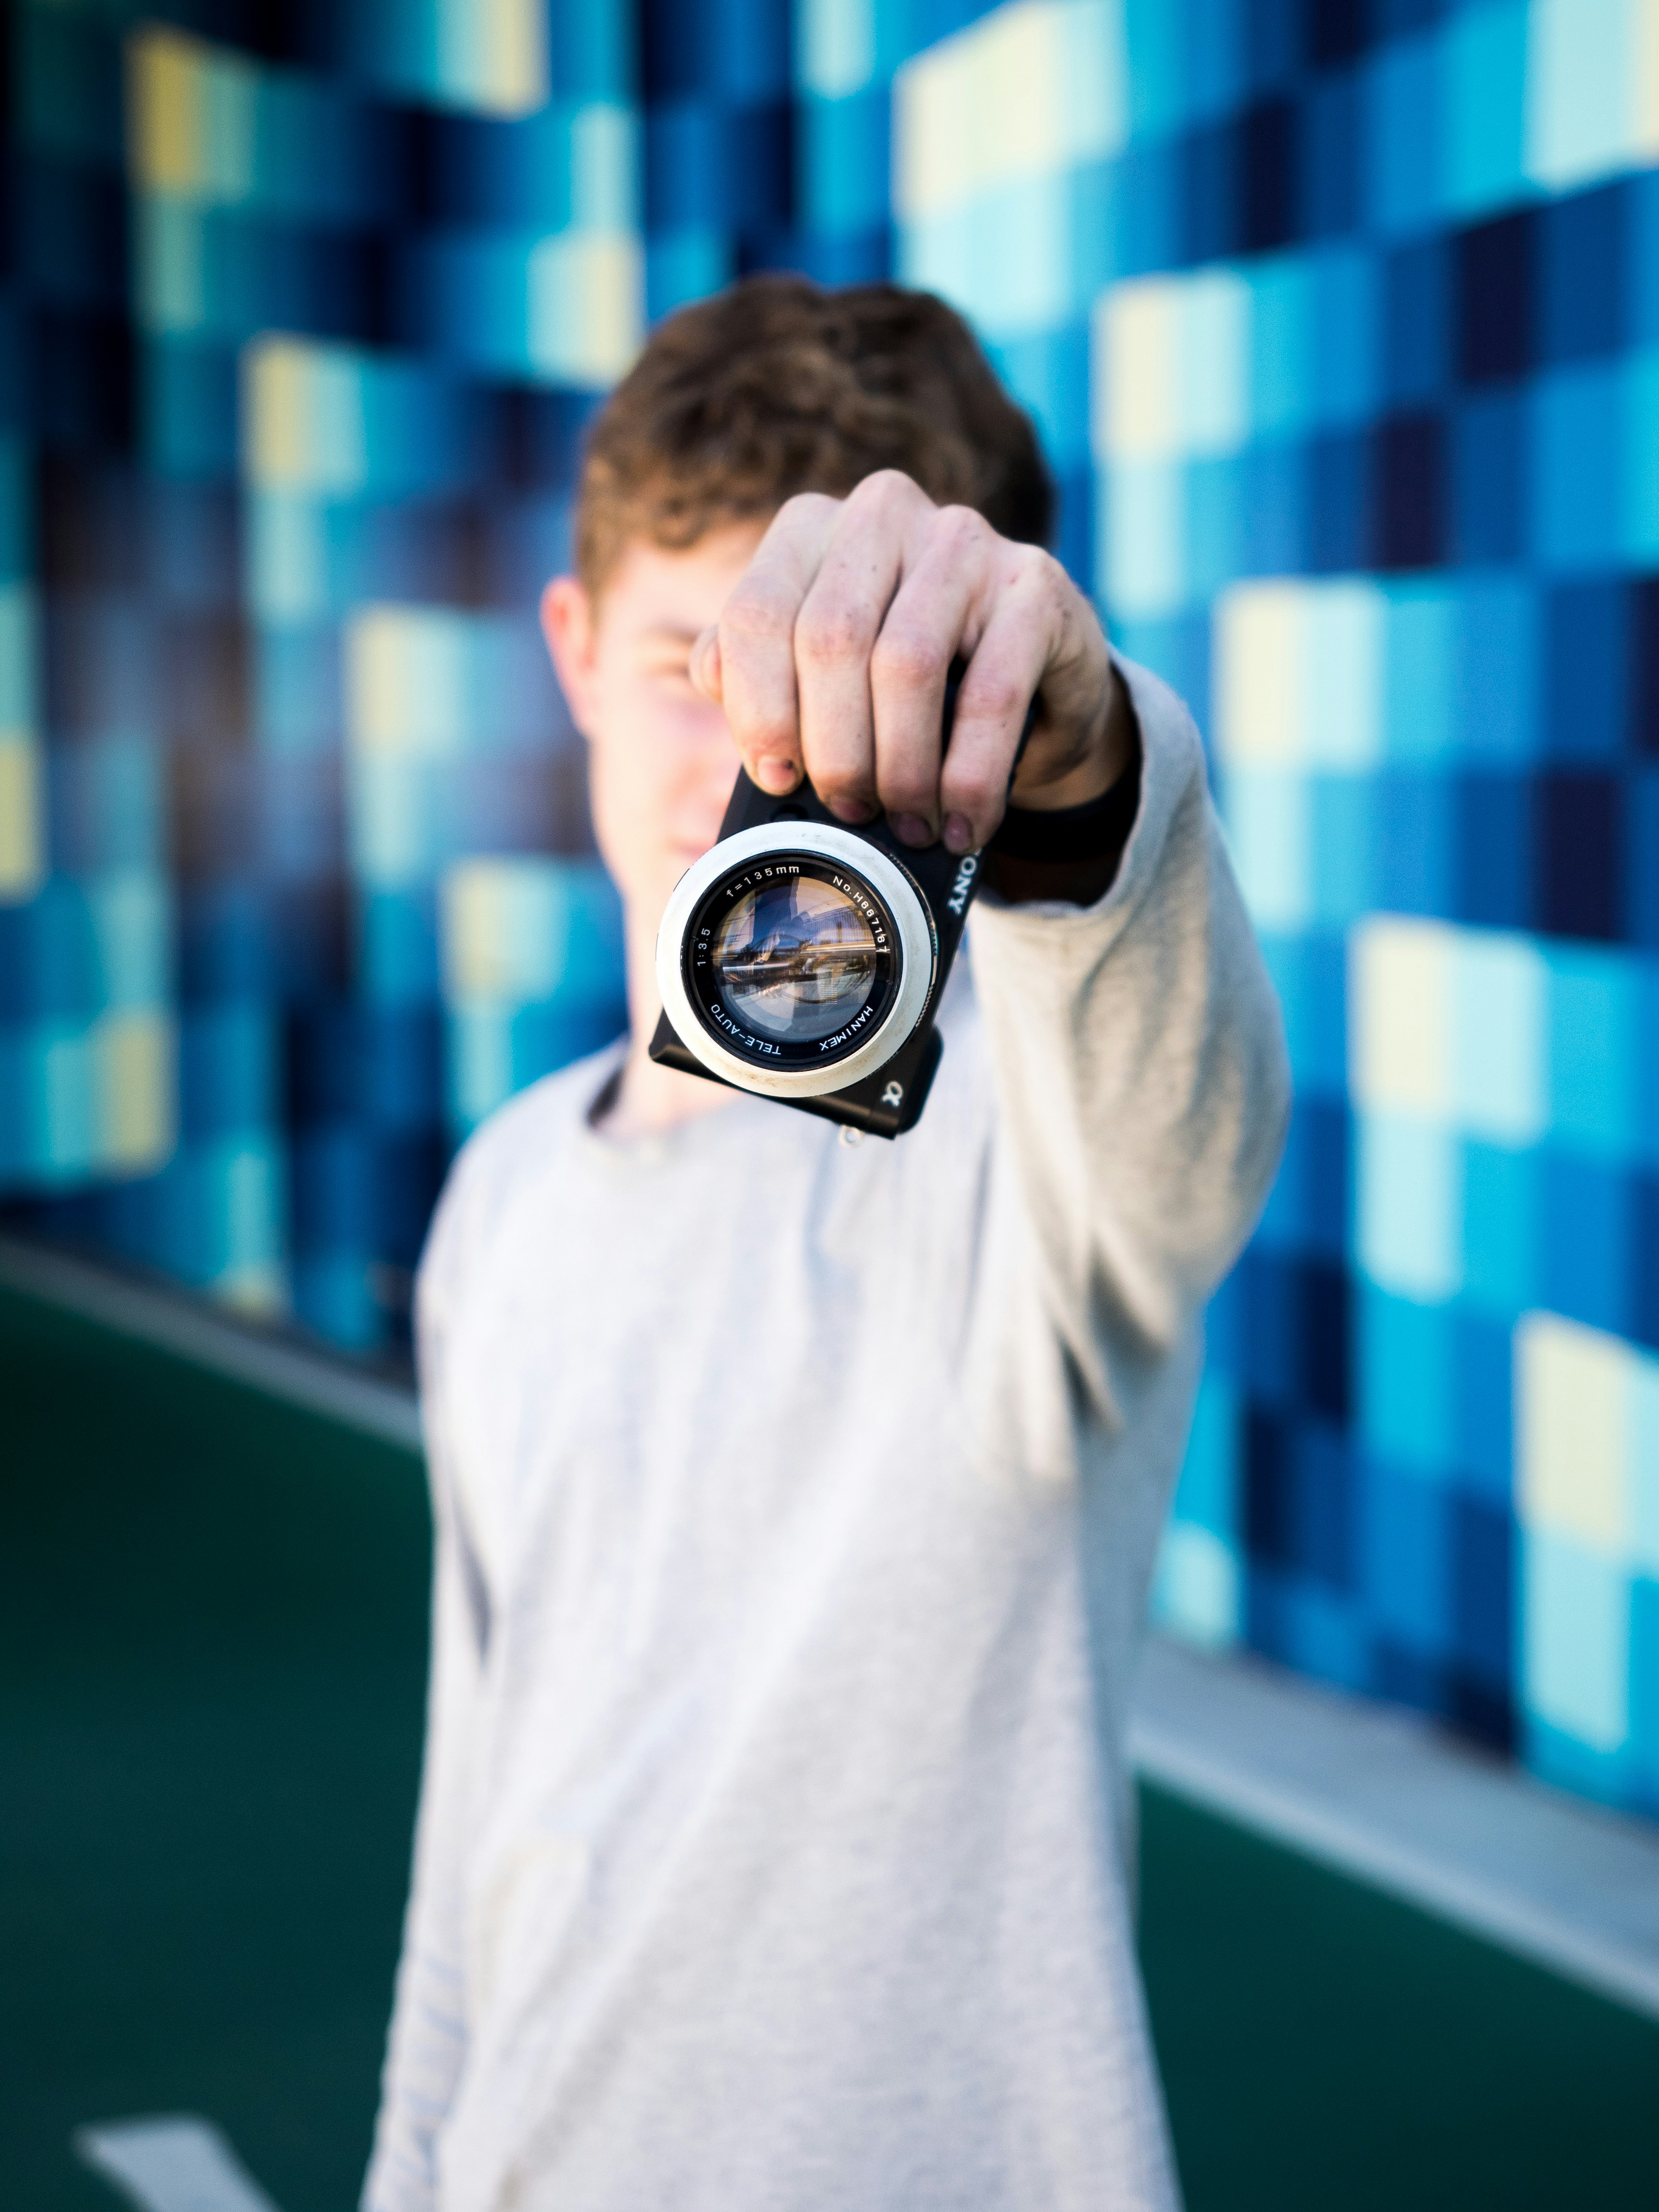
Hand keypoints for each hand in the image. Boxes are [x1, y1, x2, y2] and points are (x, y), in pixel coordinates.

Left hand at [688, 471, 1132, 854]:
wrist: (1037, 681)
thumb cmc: (912, 686)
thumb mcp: (825, 676)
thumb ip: (764, 681)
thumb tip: (744, 729)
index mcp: (811, 528)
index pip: (755, 614)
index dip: (758, 710)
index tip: (779, 777)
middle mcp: (882, 514)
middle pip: (829, 640)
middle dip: (835, 750)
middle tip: (850, 812)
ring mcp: (963, 540)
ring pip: (905, 665)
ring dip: (902, 769)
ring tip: (909, 824)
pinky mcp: (1034, 583)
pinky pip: (991, 695)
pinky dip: (970, 777)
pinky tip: (963, 820)